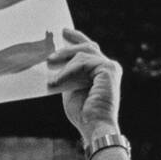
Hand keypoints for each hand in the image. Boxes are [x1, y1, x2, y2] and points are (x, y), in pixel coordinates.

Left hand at [47, 29, 120, 146]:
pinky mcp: (108, 69)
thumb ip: (69, 75)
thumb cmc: (83, 114)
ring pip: (83, 54)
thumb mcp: (71, 90)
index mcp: (102, 72)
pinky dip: (68, 71)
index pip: (89, 50)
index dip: (77, 39)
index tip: (64, 32)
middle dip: (68, 45)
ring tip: (49, 70)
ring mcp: (110, 67)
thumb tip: (54, 63)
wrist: (94, 127)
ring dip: (63, 62)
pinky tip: (57, 81)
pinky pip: (83, 62)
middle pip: (87, 47)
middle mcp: (109, 67)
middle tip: (50, 52)